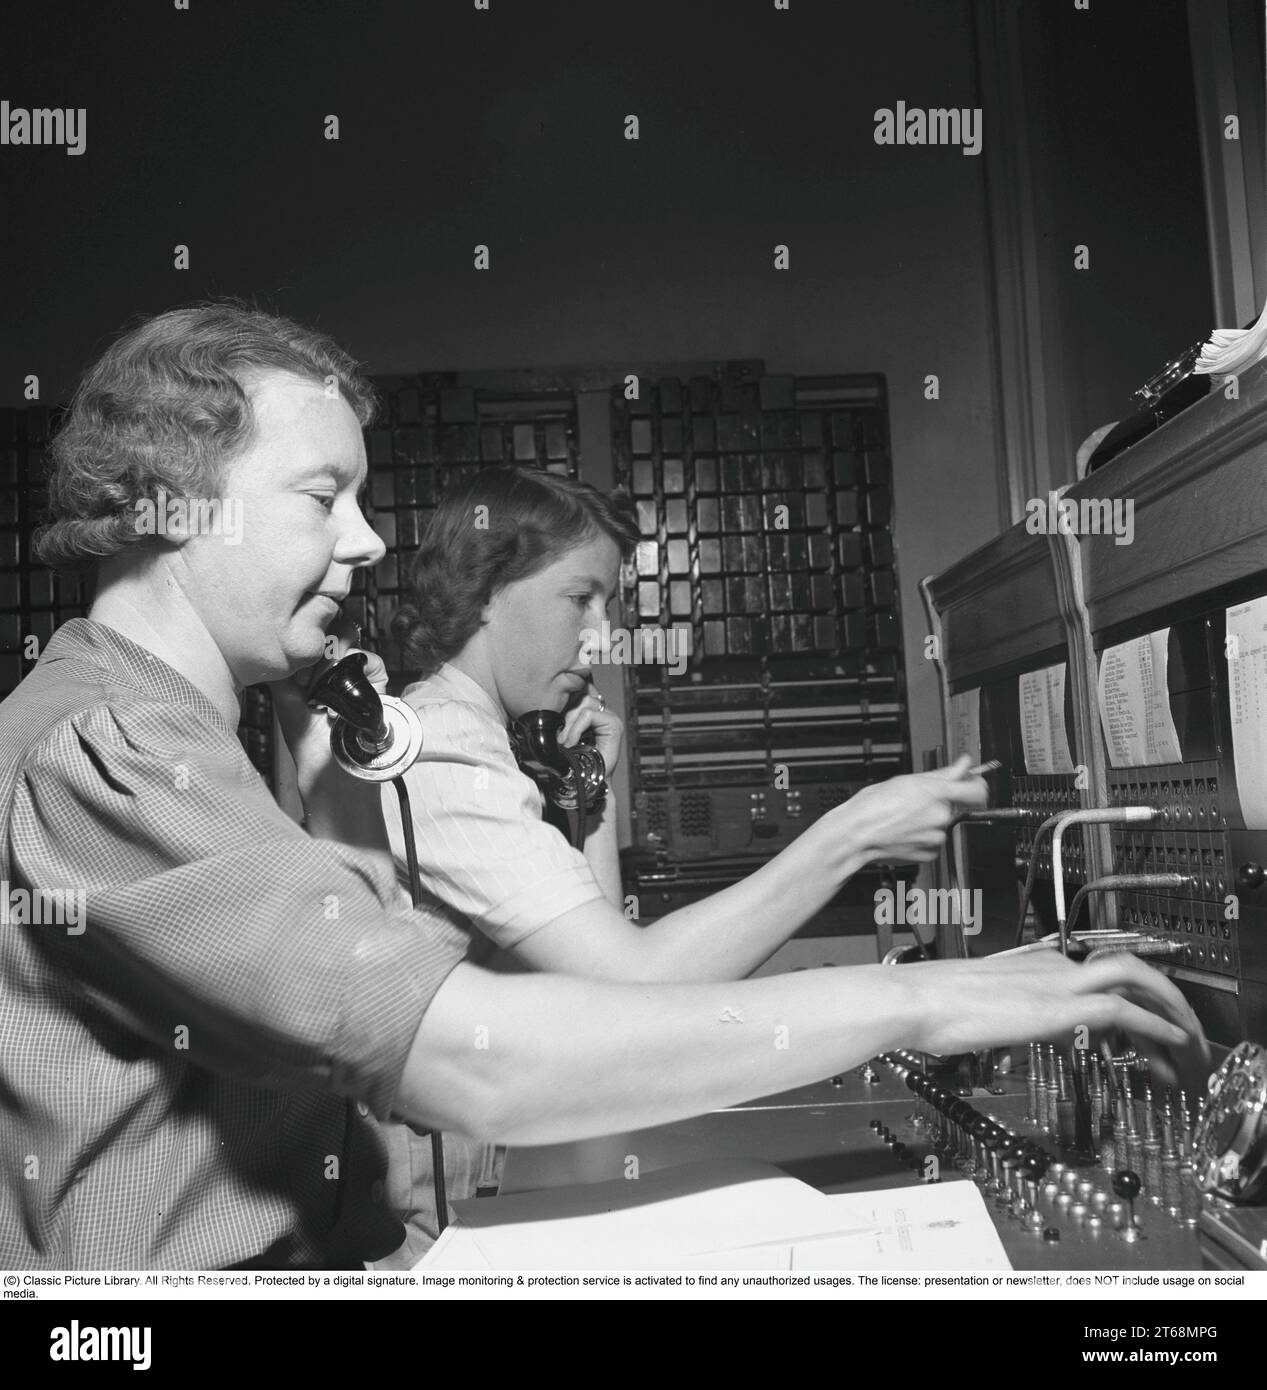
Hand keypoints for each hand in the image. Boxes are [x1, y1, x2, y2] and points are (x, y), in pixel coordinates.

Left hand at [268, 621, 388, 800]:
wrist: (325, 758)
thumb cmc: (304, 732)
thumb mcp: (282, 692)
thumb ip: (281, 664)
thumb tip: (276, 637)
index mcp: (315, 660)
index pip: (313, 628)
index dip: (301, 639)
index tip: (291, 668)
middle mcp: (336, 659)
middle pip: (330, 625)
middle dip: (313, 648)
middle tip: (303, 681)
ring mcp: (356, 665)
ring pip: (346, 635)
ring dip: (327, 659)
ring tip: (316, 688)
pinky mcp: (375, 674)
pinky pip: (364, 656)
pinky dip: (348, 670)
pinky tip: (335, 694)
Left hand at [560, 686, 622, 779]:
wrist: (586, 784)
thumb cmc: (574, 762)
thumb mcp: (563, 736)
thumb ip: (563, 720)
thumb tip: (548, 703)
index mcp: (594, 714)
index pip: (580, 692)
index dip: (566, 702)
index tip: (557, 724)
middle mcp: (605, 713)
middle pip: (581, 696)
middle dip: (565, 716)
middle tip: (559, 738)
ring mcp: (611, 718)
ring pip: (584, 703)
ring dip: (569, 724)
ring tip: (565, 742)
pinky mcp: (614, 724)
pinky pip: (588, 715)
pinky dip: (575, 729)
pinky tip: (571, 743)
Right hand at [828, 754, 988, 863]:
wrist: (856, 835)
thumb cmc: (872, 807)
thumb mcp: (907, 781)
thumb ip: (943, 774)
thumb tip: (963, 765)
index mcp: (937, 794)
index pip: (978, 790)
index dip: (978, 786)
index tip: (972, 783)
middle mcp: (941, 816)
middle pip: (955, 806)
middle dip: (942, 803)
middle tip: (918, 801)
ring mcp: (937, 837)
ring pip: (943, 824)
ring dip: (930, 820)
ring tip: (906, 817)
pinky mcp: (930, 853)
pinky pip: (934, 841)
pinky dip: (923, 836)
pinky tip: (905, 831)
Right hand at [909, 950, 1210, 1090]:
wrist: (910, 998)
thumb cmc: (926, 1006)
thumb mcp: (974, 1010)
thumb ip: (1005, 1015)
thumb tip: (1016, 1032)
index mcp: (1028, 964)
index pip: (1091, 974)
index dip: (1122, 1000)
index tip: (1133, 1033)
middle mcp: (1046, 965)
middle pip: (1123, 968)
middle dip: (1158, 996)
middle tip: (1176, 1031)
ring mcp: (1053, 982)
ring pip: (1133, 978)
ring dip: (1166, 1008)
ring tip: (1184, 1042)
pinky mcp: (1056, 1006)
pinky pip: (1122, 1010)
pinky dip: (1154, 1025)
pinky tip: (1168, 1044)